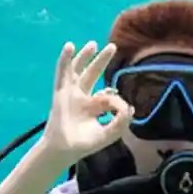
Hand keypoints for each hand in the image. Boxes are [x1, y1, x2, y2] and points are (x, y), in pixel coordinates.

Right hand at [39, 41, 132, 162]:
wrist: (64, 149)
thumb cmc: (84, 144)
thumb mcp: (109, 134)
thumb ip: (122, 122)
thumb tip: (130, 107)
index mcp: (93, 106)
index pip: (107, 94)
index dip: (117, 100)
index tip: (122, 109)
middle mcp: (82, 97)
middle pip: (92, 74)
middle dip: (101, 61)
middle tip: (112, 47)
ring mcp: (71, 93)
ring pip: (78, 70)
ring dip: (85, 56)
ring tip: (94, 44)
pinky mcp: (61, 92)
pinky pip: (62, 72)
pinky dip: (65, 59)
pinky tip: (69, 46)